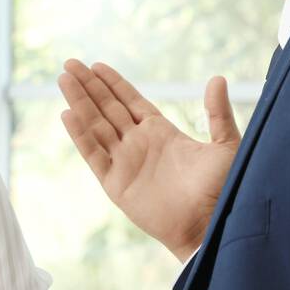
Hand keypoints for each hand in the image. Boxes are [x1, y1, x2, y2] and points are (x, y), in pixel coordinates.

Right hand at [57, 59, 240, 260]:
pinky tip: (67, 114)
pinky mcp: (115, 183)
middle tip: (70, 64)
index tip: (96, 65)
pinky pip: (93, 154)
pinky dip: (79, 134)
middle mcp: (138, 144)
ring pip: (95, 125)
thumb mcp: (226, 145)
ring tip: (63, 79)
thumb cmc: (222, 190)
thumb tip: (218, 78)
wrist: (209, 225)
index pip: (130, 101)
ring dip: (79, 102)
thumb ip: (218, 113)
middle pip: (107, 108)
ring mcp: (124, 163)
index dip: (113, 83)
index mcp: (161, 133)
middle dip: (88, 86)